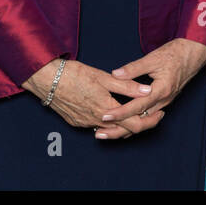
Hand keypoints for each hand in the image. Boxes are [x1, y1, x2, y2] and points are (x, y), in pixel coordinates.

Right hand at [23, 58, 158, 139]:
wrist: (46, 80)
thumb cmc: (74, 74)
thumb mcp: (103, 76)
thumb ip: (126, 86)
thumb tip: (147, 90)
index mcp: (106, 108)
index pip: (135, 124)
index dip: (150, 121)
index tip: (159, 113)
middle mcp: (96, 120)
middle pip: (125, 130)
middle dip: (140, 124)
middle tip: (151, 114)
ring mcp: (85, 123)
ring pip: (110, 129)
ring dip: (123, 123)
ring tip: (133, 111)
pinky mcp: (76, 123)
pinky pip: (96, 126)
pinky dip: (107, 121)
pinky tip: (111, 111)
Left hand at [102, 39, 205, 128]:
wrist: (194, 52)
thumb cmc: (176, 53)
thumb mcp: (153, 58)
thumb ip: (133, 68)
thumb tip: (115, 74)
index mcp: (161, 90)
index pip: (137, 106)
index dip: (120, 113)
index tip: (105, 116)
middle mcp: (164, 100)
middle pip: (140, 121)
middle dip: (120, 128)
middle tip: (100, 132)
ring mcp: (165, 102)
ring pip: (144, 121)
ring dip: (127, 127)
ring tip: (108, 131)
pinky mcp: (164, 100)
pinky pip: (148, 116)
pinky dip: (135, 121)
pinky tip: (124, 122)